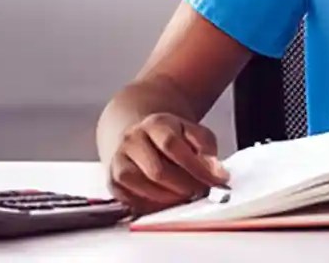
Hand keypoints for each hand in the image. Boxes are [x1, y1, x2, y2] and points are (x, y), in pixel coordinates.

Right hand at [107, 113, 229, 213]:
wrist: (141, 137)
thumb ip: (206, 148)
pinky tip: (166, 202)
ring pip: (140, 185)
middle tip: (201, 192)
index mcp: (155, 124)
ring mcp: (119, 159)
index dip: (196, 167)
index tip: (216, 180)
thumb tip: (215, 171)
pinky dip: (151, 205)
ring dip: (167, 197)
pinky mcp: (113, 180)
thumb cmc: (171, 137)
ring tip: (185, 196)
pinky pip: (129, 198)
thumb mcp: (194, 132)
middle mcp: (132, 139)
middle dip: (184, 186)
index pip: (172, 146)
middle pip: (157, 170)